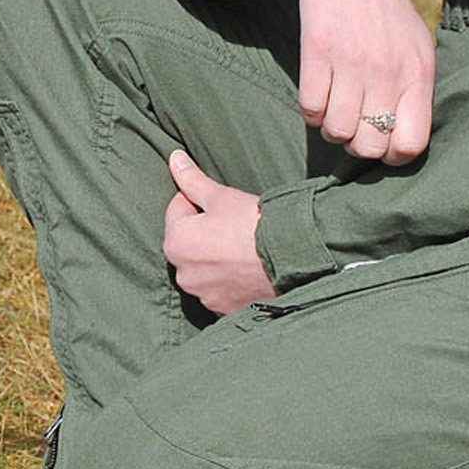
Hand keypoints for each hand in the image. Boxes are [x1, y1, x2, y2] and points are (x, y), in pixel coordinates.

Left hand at [163, 150, 275, 314]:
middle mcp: (183, 273)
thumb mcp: (221, 196)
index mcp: (176, 242)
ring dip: (216, 258)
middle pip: (188, 242)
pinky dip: (230, 280)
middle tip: (236, 227)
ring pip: (204, 268)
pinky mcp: (224, 310)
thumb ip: (192, 179)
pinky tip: (248, 270)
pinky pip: (220, 289)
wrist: (294, 259)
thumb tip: (174, 158)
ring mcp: (204, 295)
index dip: (200, 202)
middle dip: (205, 232)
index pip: (178, 210)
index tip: (224, 206)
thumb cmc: (255, 224)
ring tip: (244, 249)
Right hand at [298, 0, 434, 165]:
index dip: (393, 155)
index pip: (412, 144)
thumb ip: (413, 89)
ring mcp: (351, 63)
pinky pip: (310, 108)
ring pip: (336, 131)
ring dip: (332, 128)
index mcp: (418, 73)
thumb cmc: (386, 9)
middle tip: (354, 127)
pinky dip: (311, 111)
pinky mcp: (317, 52)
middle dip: (357, 145)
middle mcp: (387, 72)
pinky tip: (319, 95)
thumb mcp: (416, 46)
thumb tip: (402, 137)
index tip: (383, 143)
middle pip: (369, 146)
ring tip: (335, 110)